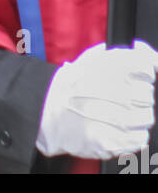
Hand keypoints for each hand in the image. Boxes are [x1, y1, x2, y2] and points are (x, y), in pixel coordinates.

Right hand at [37, 41, 157, 158]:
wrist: (45, 113)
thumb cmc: (67, 87)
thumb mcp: (89, 59)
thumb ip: (118, 54)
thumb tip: (141, 49)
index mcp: (111, 68)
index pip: (147, 68)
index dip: (143, 73)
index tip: (138, 77)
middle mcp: (117, 92)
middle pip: (148, 94)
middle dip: (138, 96)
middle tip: (122, 98)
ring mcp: (117, 120)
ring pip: (146, 117)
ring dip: (137, 117)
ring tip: (119, 114)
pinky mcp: (114, 142)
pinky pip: (140, 139)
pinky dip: (133, 135)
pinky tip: (119, 129)